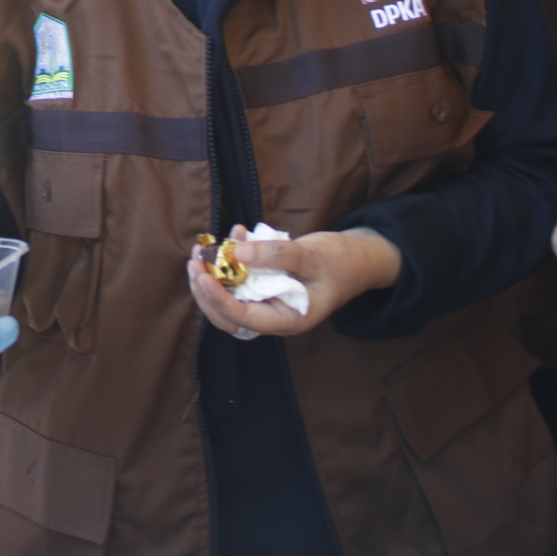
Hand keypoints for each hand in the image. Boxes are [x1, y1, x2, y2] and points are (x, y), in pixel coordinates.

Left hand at [185, 225, 401, 338]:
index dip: (218, 299)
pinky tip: (234, 234)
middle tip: (196, 261)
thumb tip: (237, 253)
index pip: (243, 318)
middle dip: (206, 289)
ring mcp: (269, 301)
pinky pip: (240, 278)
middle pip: (227, 314)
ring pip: (229, 297)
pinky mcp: (266, 285)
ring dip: (212, 274)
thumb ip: (277, 256)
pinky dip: (230, 259)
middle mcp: (274, 316)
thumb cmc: (342, 262)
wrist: (360, 258)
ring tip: (203, 250)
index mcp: (289, 320)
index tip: (203, 275)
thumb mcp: (312, 256)